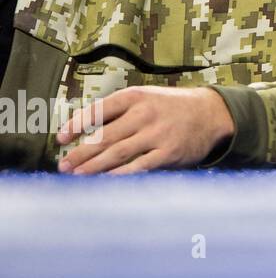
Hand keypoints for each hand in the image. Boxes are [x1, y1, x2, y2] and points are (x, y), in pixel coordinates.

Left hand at [57, 86, 234, 174]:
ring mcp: (158, 134)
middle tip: (63, 165)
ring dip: (93, 167)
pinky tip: (105, 181)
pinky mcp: (168, 152)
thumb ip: (121, 112)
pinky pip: (138, 167)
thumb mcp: (148, 98)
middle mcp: (145, 114)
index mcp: (137, 96)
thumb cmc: (173, 107)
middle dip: (80, 153)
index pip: (99, 110)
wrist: (212, 113)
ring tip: (76, 175)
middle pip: (104, 136)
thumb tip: (86, 131)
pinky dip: (119, 175)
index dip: (77, 124)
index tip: (61, 138)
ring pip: (117, 153)